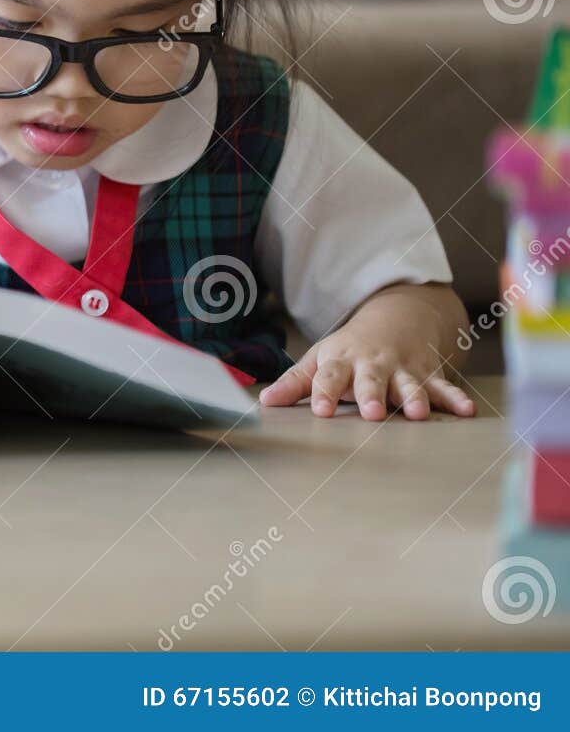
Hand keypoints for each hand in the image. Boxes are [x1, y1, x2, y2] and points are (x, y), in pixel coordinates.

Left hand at [258, 282, 475, 420]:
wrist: (399, 317)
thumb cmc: (351, 348)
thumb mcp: (320, 358)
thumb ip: (295, 382)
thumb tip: (264, 401)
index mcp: (342, 362)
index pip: (329, 378)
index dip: (323, 393)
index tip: (319, 410)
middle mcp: (373, 365)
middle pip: (370, 381)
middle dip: (371, 396)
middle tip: (372, 413)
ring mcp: (403, 369)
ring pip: (409, 385)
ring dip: (414, 398)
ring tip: (417, 414)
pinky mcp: (428, 374)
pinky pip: (443, 387)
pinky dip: (455, 398)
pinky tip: (467, 411)